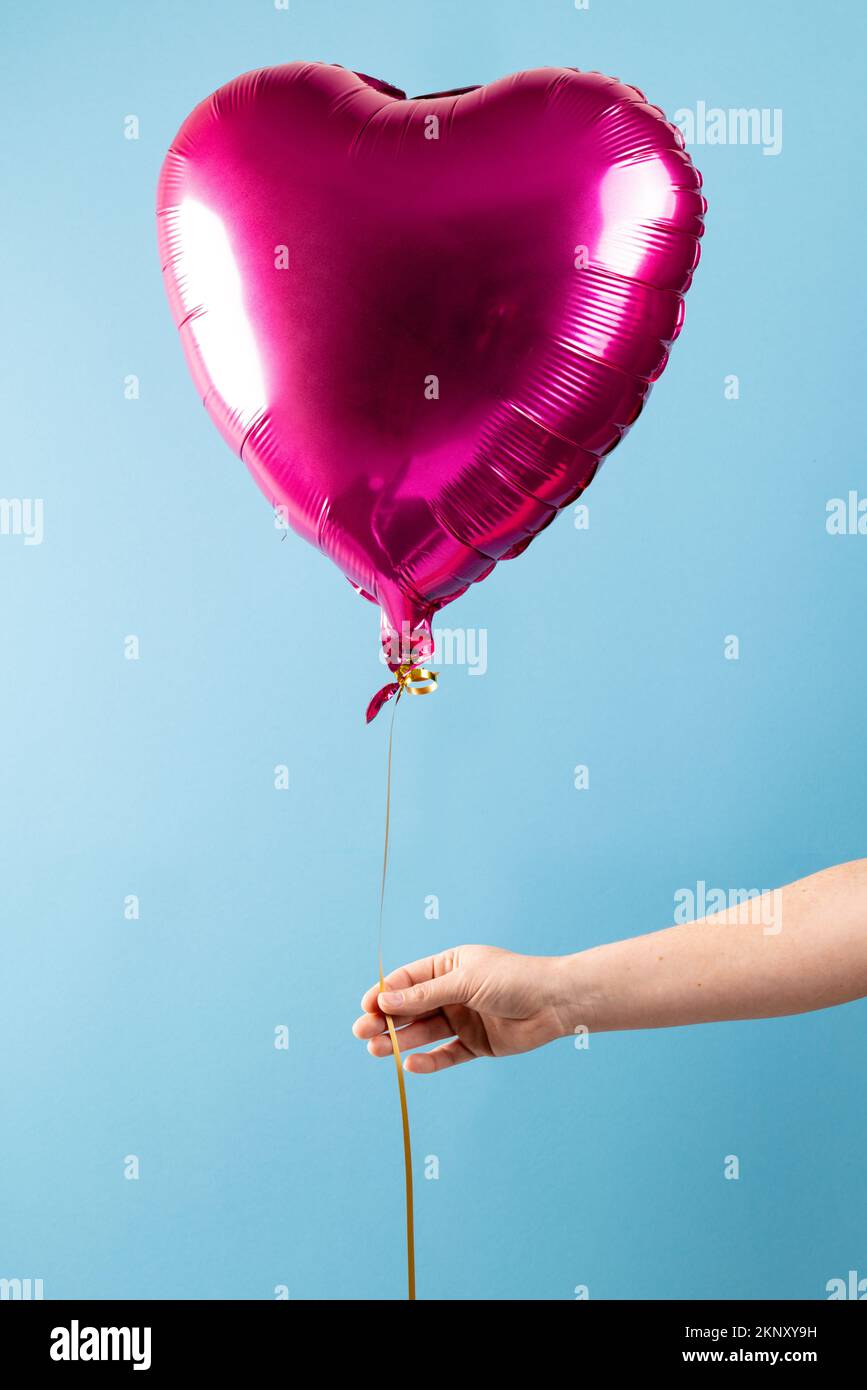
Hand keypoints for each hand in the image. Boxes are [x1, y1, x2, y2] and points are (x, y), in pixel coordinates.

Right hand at [352, 945, 571, 1073]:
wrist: (555, 1002)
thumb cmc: (513, 980)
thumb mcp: (464, 981)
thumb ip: (424, 995)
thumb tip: (384, 1000)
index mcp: (449, 967)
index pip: (408, 980)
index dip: (385, 993)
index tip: (367, 1007)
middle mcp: (453, 993)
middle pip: (412, 1008)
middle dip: (386, 1019)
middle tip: (361, 1032)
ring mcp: (464, 1019)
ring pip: (425, 1032)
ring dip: (400, 1040)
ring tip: (375, 1050)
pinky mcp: (476, 1044)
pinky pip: (447, 1054)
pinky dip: (429, 1061)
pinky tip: (410, 1065)